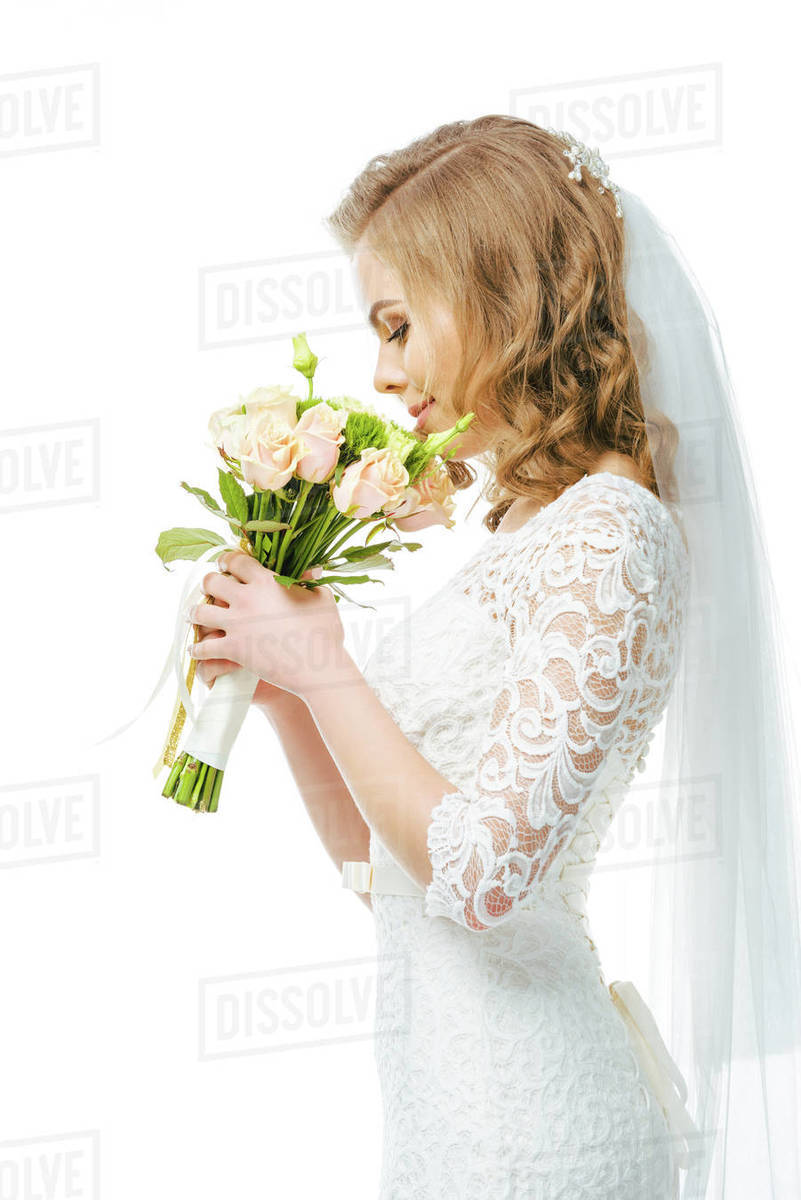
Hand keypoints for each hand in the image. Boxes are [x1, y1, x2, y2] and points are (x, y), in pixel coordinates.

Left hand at [188, 554, 348, 701]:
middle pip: (211, 581)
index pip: (236, 561)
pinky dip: (197, 648)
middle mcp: (247, 598)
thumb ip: (311, 582)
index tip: (225, 564)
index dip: (228, 561)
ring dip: (194, 613)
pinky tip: (195, 649)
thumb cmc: (326, 633)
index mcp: (267, 581)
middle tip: (208, 588)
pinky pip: (204, 646)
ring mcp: (237, 624)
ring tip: (193, 616)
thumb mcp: (322, 599)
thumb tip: (312, 569)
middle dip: (208, 583)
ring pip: (200, 612)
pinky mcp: (233, 649)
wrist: (320, 668)